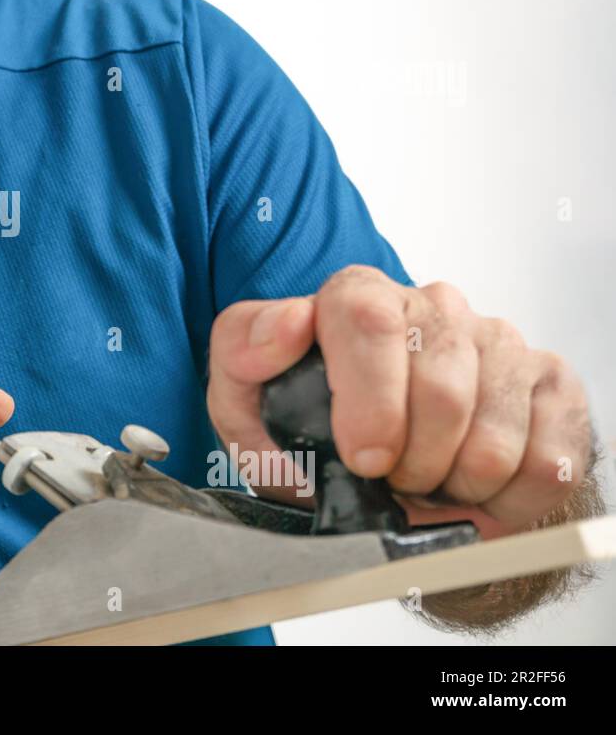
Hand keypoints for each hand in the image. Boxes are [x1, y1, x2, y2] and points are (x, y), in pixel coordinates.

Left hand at [206, 266, 592, 538]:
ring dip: (453, 484)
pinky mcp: (551, 386)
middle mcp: (434, 307)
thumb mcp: (244, 394)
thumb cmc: (307, 425)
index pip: (370, 321)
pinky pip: (548, 462)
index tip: (363, 458)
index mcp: (359, 296)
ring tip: (425, 479)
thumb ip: (243, 352)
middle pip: (441, 390)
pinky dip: (505, 498)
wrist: (372, 467)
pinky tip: (472, 487)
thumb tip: (288, 325)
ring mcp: (499, 343)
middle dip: (409, 461)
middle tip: (387, 478)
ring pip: (494, 437)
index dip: (371, 401)